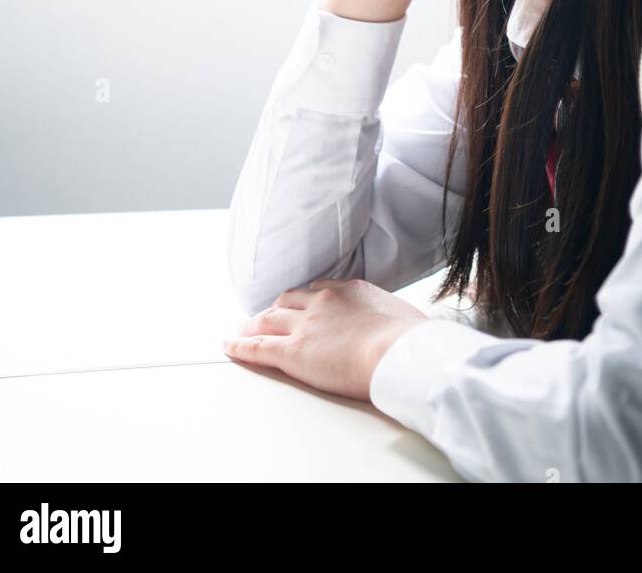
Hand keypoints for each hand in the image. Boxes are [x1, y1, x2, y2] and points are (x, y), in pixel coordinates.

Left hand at [222, 277, 431, 401]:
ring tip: (242, 331)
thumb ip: (393, 318)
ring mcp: (306, 326)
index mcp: (351, 290)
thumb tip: (406, 327)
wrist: (398, 352)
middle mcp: (323, 302)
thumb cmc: (412, 340)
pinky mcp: (293, 352)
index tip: (302, 306)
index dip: (306, 299)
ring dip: (253, 325)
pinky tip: (229, 346)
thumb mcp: (406, 317)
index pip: (320, 289)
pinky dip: (241, 346)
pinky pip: (259, 347)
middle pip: (288, 300)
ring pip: (268, 319)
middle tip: (266, 317)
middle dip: (276, 308)